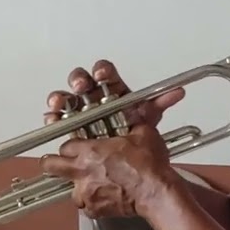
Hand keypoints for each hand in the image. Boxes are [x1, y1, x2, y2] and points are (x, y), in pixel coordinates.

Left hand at [40, 125, 174, 218]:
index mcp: (89, 151)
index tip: (75, 149)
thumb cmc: (149, 165)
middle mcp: (82, 171)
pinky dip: (93, 203)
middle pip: (51, 166)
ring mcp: (85, 192)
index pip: (65, 146)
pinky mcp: (93, 210)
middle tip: (59, 165)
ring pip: (70, 190)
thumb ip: (130, 127)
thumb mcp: (141, 134)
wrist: (155, 191)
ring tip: (93, 185)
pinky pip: (86, 207)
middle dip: (53, 164)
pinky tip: (105, 198)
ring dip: (78, 187)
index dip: (70, 147)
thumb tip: (133, 119)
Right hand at [43, 59, 183, 129]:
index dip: (101, 72)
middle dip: (79, 81)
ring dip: (61, 97)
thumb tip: (178, 92)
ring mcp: (77, 110)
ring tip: (60, 103)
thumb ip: (159, 104)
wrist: (125, 158)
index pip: (104, 72)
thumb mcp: (147, 118)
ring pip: (65, 97)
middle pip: (80, 80)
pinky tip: (52, 120)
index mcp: (110, 88)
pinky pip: (56, 118)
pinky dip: (52, 118)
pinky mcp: (66, 126)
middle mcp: (92, 96)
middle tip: (81, 88)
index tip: (101, 76)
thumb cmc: (132, 131)